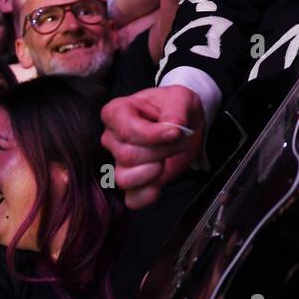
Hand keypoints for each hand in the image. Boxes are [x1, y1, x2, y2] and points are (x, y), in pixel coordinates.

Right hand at [101, 86, 205, 208]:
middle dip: (162, 150)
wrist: (185, 122)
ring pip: (125, 178)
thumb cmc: (176, 107)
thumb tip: (172, 130)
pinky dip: (147, 195)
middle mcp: (112, 138)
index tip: (176, 132)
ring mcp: (118, 161)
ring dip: (154, 171)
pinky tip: (160, 182)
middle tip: (179, 139)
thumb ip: (175, 114)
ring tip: (168, 157)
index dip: (154, 135)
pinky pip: (132, 199)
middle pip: (128, 155)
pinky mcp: (133, 181)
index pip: (127, 131)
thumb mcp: (180, 99)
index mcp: (117, 112)